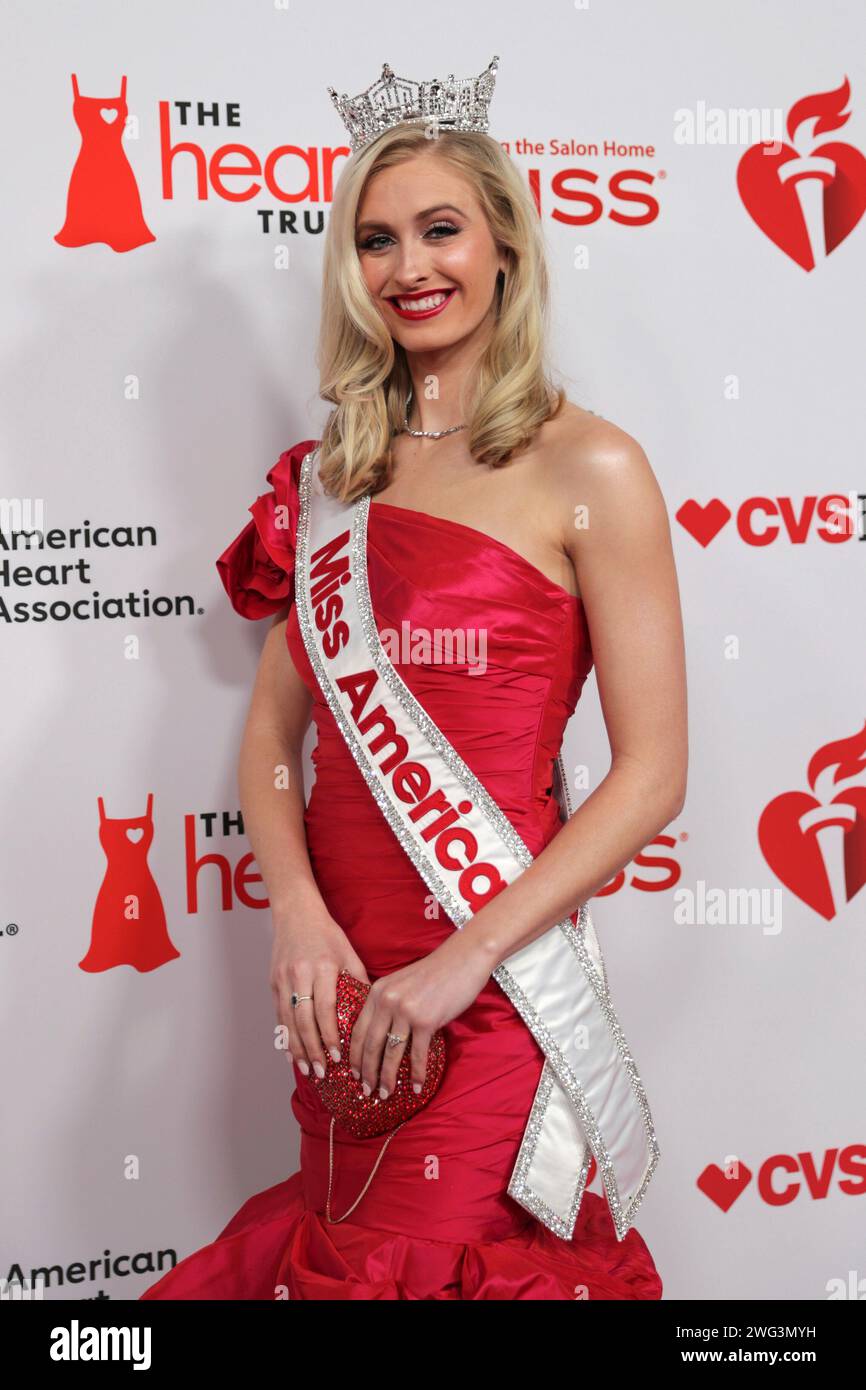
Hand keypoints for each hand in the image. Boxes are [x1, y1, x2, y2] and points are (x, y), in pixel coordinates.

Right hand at [270, 908, 369, 1081]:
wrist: (295, 914)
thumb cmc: (328, 935)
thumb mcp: (349, 954)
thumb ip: (357, 983)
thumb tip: (369, 1014)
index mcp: (323, 967)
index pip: (325, 1008)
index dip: (330, 1034)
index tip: (337, 1056)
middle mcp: (300, 974)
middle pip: (304, 1019)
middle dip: (312, 1049)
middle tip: (321, 1072)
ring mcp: (283, 979)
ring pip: (288, 1020)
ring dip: (296, 1048)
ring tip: (305, 1069)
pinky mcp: (273, 982)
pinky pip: (278, 1014)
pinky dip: (284, 1035)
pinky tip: (290, 1052)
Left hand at [348, 932, 494, 1099]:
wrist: (462, 959)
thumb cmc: (433, 973)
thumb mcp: (400, 983)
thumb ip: (386, 1003)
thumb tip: (380, 1035)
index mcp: (377, 992)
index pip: (358, 1030)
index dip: (354, 1056)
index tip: (353, 1073)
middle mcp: (387, 1001)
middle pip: (371, 1045)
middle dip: (367, 1072)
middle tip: (365, 1091)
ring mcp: (406, 1011)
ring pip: (391, 1054)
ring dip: (387, 1078)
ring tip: (385, 1095)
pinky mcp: (426, 1021)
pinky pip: (417, 1055)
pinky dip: (416, 1074)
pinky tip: (415, 1088)